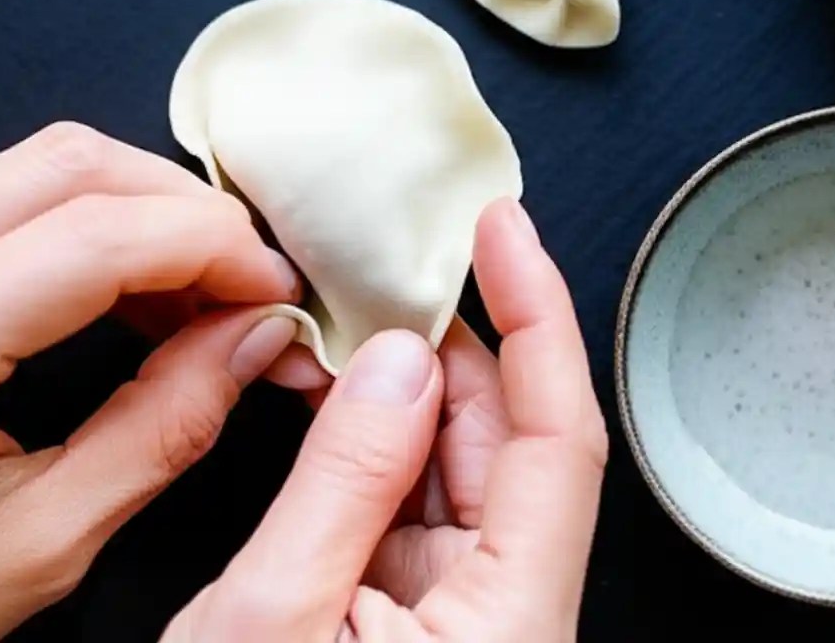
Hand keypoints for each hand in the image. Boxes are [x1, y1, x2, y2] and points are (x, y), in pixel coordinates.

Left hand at [0, 123, 302, 641]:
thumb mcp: (37, 546)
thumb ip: (162, 429)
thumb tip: (253, 338)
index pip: (98, 238)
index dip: (216, 250)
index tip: (279, 293)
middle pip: (70, 168)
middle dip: (187, 215)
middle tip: (251, 291)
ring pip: (36, 173)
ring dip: (142, 221)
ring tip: (204, 305)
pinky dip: (86, 236)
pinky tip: (134, 297)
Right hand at [163, 198, 609, 641]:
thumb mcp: (273, 620)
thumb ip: (343, 483)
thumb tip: (393, 361)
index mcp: (507, 627)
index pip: (562, 439)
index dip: (540, 318)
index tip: (504, 231)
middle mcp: (505, 613)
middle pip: (510, 443)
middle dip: (450, 344)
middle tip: (384, 266)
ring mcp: (462, 612)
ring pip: (459, 467)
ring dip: (404, 390)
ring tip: (338, 322)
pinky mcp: (416, 614)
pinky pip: (413, 502)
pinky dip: (373, 442)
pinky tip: (329, 395)